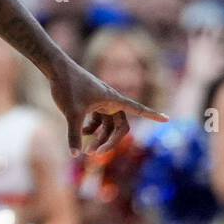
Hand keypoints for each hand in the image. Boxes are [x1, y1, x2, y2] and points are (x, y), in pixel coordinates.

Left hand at [48, 58, 167, 155]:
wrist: (56, 68)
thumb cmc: (68, 87)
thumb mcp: (71, 113)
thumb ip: (74, 135)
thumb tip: (74, 155)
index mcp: (113, 100)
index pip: (138, 109)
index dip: (152, 115)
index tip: (167, 119)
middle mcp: (110, 100)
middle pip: (119, 126)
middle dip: (110, 141)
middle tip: (96, 154)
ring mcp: (100, 100)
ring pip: (107, 124)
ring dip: (100, 137)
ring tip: (86, 151)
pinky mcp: (91, 100)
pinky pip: (98, 119)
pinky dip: (91, 128)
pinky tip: (81, 134)